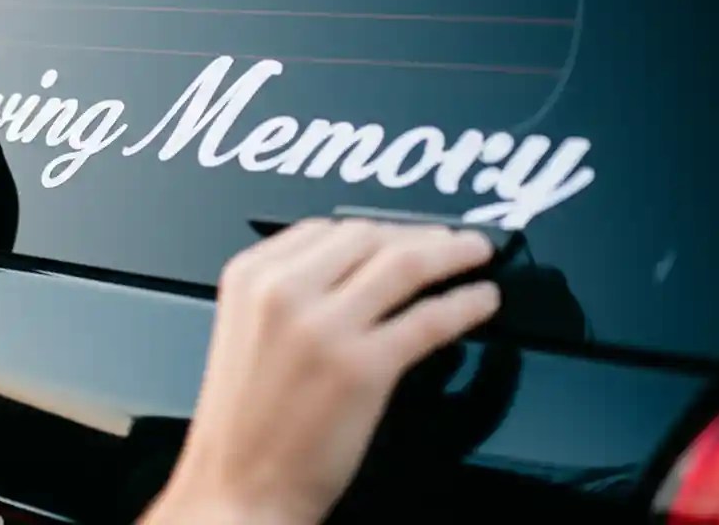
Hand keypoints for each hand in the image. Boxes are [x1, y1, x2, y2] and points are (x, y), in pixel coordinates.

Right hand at [142, 219, 500, 524]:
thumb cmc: (244, 426)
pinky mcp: (363, 367)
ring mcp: (324, 327)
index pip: (326, 228)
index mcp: (250, 278)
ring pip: (406, 264)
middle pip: (369, 237)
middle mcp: (284, 292)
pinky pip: (429, 319)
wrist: (238, 490)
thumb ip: (289, 294)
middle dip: (418, 235)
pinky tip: (480, 302)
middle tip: (448, 241)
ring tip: (477, 253)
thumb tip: (359, 271)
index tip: (404, 233)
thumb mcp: (248, 333)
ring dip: (453, 253)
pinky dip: (465, 305)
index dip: (378, 228)